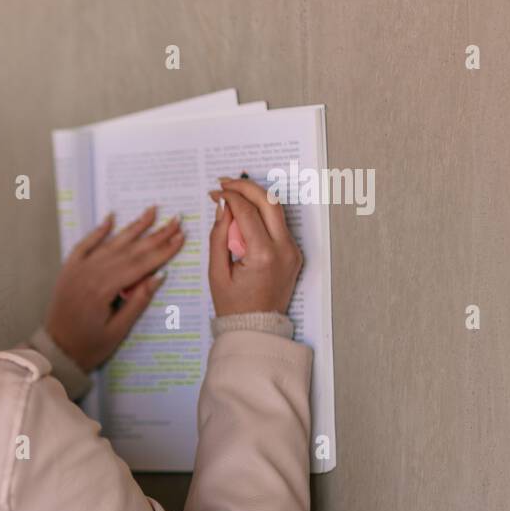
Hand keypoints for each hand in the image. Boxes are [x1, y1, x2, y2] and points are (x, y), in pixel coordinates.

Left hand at [44, 204, 185, 371]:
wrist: (56, 350)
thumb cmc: (88, 346)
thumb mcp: (118, 330)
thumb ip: (138, 302)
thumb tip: (159, 276)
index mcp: (103, 290)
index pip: (140, 265)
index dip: (163, 250)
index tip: (181, 236)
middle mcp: (90, 274)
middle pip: (129, 250)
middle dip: (155, 234)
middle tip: (176, 219)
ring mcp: (77, 269)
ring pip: (110, 243)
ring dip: (133, 227)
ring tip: (152, 211)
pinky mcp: (69, 270)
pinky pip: (85, 245)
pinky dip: (98, 231)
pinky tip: (112, 217)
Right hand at [207, 177, 302, 315]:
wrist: (256, 327)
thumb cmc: (233, 304)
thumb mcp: (217, 271)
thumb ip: (218, 235)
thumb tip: (222, 207)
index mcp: (264, 255)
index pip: (247, 211)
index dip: (229, 196)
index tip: (214, 192)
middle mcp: (284, 249)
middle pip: (269, 202)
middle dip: (246, 187)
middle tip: (225, 183)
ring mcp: (293, 250)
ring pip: (277, 209)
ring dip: (255, 197)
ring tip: (233, 194)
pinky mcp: (294, 252)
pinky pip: (278, 225)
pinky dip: (261, 214)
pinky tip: (244, 213)